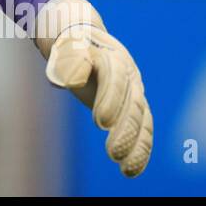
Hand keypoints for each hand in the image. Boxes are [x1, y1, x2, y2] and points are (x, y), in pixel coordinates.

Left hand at [35, 0, 152, 177]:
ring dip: (136, 144)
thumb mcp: (62, 45)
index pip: (114, 76)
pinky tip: (133, 170)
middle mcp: (128, 72)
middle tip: (112, 154)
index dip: (110, 99)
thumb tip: (73, 79)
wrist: (80, 36)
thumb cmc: (67, 44)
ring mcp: (134, 89)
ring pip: (141, 118)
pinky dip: (140, 148)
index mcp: (110, 54)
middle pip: (131, 101)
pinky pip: (142, 127)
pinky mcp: (134, 105)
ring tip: (126, 169)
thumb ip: (67, 59)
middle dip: (124, 129)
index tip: (100, 123)